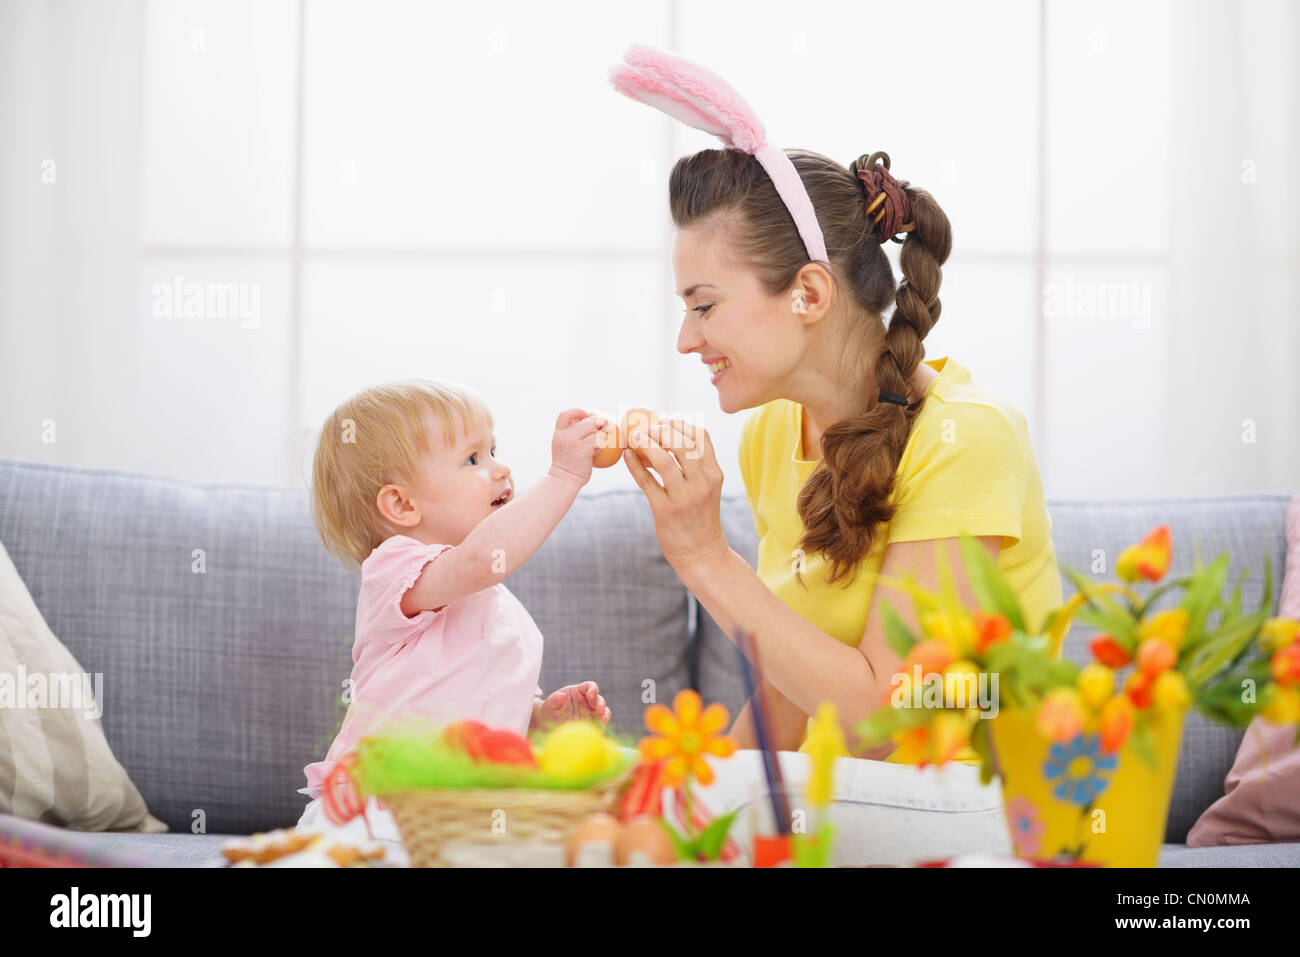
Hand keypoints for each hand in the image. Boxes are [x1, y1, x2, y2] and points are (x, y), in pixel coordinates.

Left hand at [531, 681, 610, 730]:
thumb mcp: (549, 704)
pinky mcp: (590, 724)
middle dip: (601, 704)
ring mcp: (590, 713)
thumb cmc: (549, 710)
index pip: (589, 687)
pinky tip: (599, 729)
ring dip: (605, 715)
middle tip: (599, 710)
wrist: (547, 725)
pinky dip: (601, 726)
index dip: (593, 689)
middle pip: (598, 699)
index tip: (590, 695)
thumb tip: (561, 696)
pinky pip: (599, 724)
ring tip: (603, 720)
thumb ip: (555, 699)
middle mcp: (587, 701)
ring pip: (602, 712)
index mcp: (578, 692)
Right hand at [548, 409, 608, 486]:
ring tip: (609, 430)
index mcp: (558, 434)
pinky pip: (598, 440)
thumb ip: (572, 438)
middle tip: (607, 422)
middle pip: (584, 421)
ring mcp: (573, 442)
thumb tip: (589, 430)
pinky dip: (603, 441)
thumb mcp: (564, 449)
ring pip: (592, 428)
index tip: (586, 414)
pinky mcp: (582, 449)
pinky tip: (605, 445)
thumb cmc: (567, 467)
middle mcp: (564, 435)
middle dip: (598, 420)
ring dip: (602, 429)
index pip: (564, 415)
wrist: (563, 481)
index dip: (576, 411)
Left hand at [622, 418, 728, 573]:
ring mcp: (683, 497)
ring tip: (634, 438)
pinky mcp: (665, 510)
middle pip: (681, 443)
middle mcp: (701, 483)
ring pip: (662, 460)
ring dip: (645, 444)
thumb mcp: (709, 488)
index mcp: (713, 474)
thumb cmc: (702, 517)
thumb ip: (697, 466)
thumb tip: (672, 437)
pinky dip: (635, 465)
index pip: (701, 436)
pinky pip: (646, 481)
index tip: (666, 420)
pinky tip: (628, 456)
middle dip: (661, 430)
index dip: (681, 423)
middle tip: (647, 428)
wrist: (702, 553)